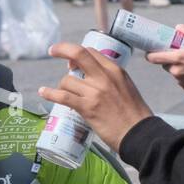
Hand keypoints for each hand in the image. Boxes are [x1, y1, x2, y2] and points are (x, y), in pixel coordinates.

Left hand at [37, 43, 152, 151]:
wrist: (140, 134)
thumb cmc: (133, 113)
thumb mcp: (126, 87)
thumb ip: (109, 78)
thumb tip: (88, 74)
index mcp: (116, 71)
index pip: (91, 52)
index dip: (77, 53)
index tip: (70, 60)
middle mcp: (105, 78)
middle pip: (78, 54)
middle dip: (62, 49)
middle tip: (52, 50)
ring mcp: (95, 92)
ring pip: (67, 80)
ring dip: (62, 87)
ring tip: (65, 95)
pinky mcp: (87, 107)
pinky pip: (62, 96)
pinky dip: (49, 93)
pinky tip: (43, 92)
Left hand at [145, 24, 183, 93]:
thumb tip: (177, 27)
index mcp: (177, 58)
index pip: (153, 58)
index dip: (149, 55)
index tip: (150, 52)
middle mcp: (176, 71)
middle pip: (164, 64)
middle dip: (169, 60)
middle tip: (180, 55)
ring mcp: (180, 80)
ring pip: (173, 72)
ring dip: (178, 68)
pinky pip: (181, 80)